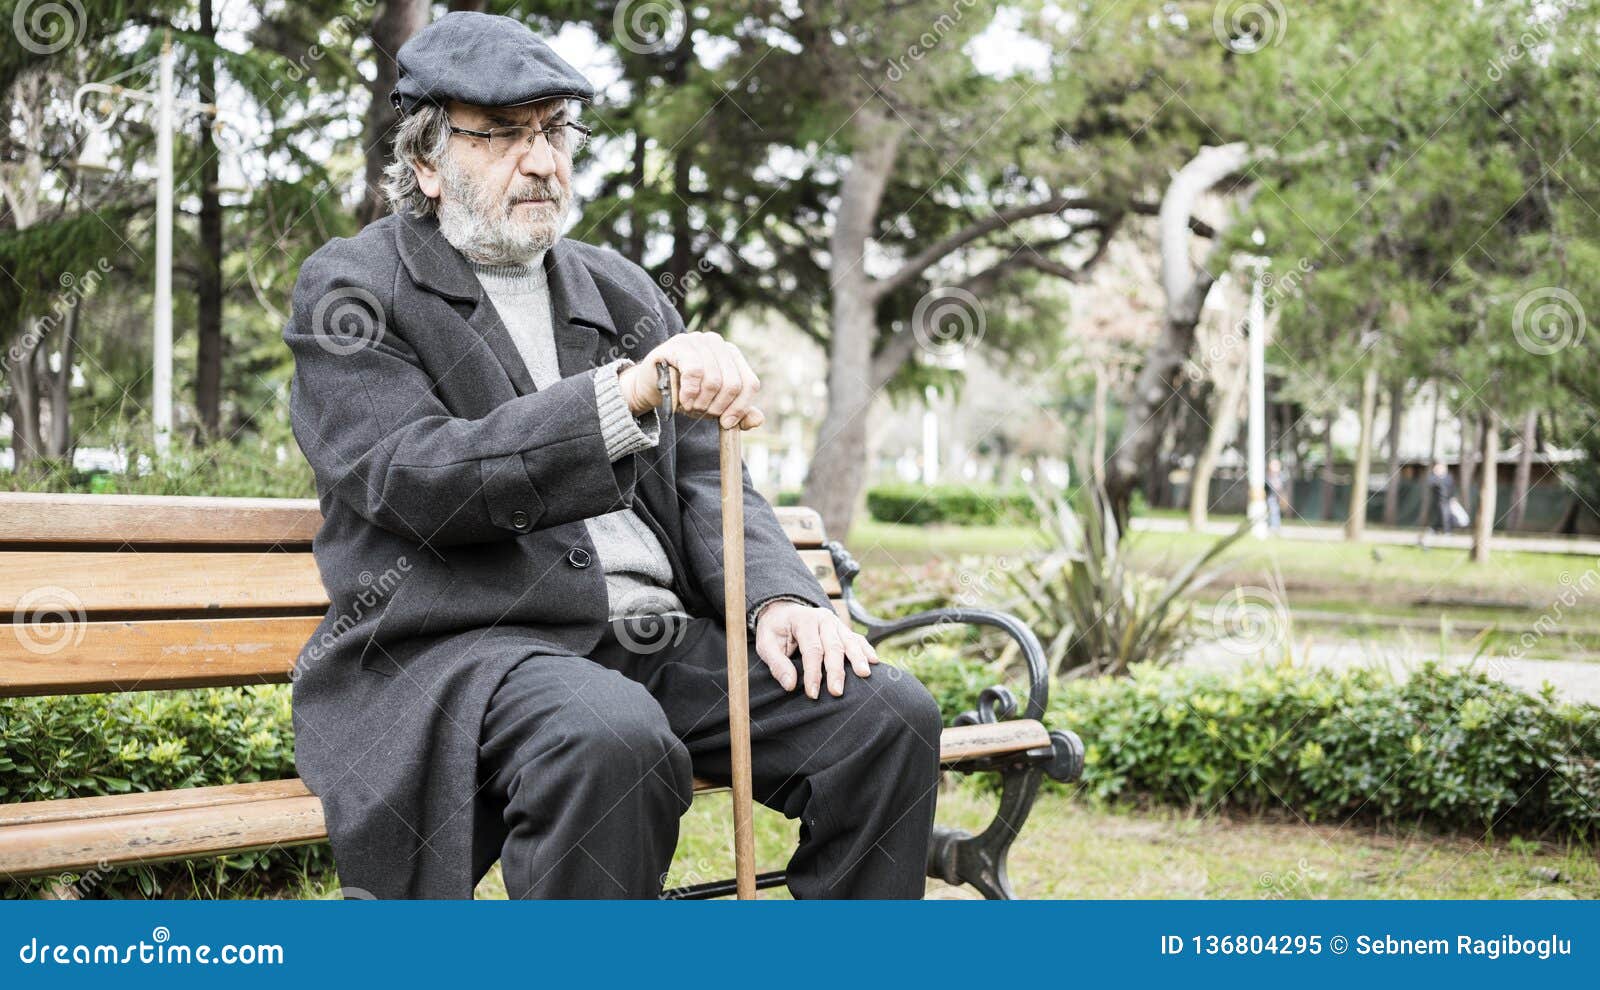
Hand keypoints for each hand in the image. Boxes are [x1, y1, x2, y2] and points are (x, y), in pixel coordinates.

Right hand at [618, 331, 764, 429]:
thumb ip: (737, 412)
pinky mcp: (678, 345)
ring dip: (701, 402)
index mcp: (731, 354)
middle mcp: (717, 343)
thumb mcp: (714, 406)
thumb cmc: (686, 395)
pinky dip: (690, 393)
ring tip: (689, 406)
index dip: (740, 408)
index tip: (727, 424)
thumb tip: (758, 420)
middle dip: (717, 407)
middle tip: (702, 413)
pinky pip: (694, 371)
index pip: (750, 383)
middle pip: (733, 384)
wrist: (650, 388)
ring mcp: (697, 340)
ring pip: (714, 380)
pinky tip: (683, 400)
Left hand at [754, 601, 878, 698]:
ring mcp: (836, 622)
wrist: (783, 611)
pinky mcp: (843, 629)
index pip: (811, 649)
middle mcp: (823, 619)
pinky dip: (866, 649)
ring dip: (858, 659)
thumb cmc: (775, 630)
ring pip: (849, 641)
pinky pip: (857, 638)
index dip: (813, 673)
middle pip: (833, 646)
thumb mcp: (765, 644)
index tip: (813, 694)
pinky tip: (874, 662)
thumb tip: (790, 685)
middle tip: (837, 692)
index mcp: (803, 620)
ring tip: (864, 675)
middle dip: (836, 671)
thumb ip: (777, 663)